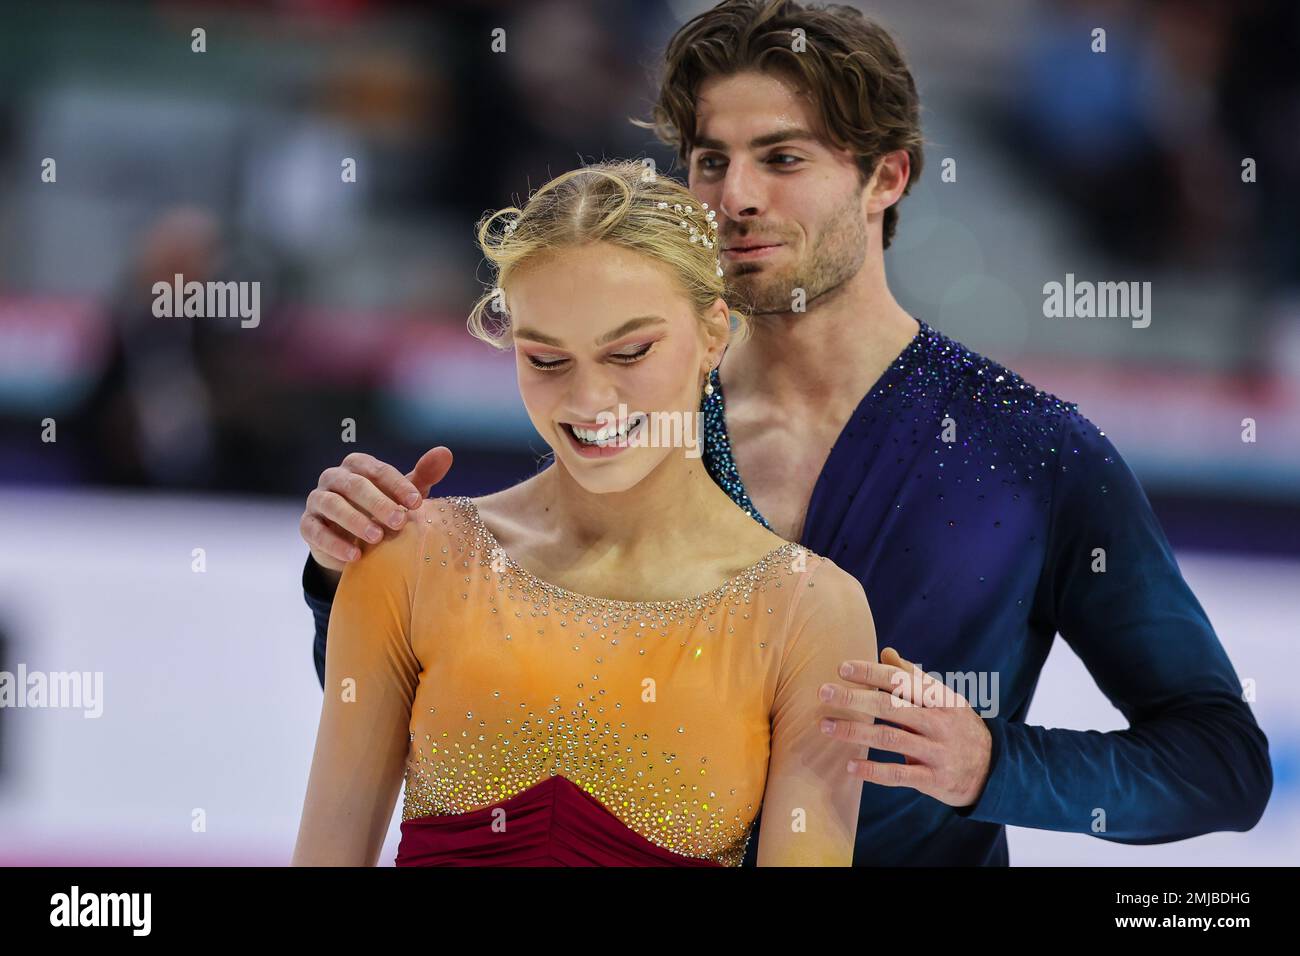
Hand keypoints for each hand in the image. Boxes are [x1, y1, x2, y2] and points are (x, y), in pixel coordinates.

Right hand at [300, 447, 453, 576]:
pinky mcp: (307, 525)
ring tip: (377, 538)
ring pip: (333, 505)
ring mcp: (318, 500)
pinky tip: (354, 556)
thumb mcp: (403, 495)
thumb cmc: (383, 511)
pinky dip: (334, 543)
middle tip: (399, 521)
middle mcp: (334, 478)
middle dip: (379, 503)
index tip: (418, 503)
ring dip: (355, 521)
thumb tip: (445, 452)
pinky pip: (315, 531)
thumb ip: (422, 475)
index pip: (377, 470)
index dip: (398, 485)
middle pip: (354, 485)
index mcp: (358, 466)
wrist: (354, 542)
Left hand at [818, 646, 991, 807]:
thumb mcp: (944, 699)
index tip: (842, 668)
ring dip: (854, 733)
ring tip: (826, 727)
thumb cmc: (959, 727)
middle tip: (824, 692)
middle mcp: (939, 722)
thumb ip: (914, 677)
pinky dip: (872, 770)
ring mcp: (937, 751)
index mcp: (940, 698)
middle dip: (854, 699)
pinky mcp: (933, 779)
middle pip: (890, 707)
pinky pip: (898, 774)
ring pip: (889, 738)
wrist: (995, 770)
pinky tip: (850, 766)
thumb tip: (886, 652)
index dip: (871, 673)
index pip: (901, 681)